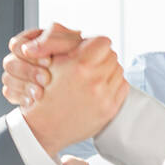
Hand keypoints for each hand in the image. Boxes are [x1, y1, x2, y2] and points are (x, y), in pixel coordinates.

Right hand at [1, 22, 83, 105]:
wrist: (86, 80)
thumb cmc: (79, 58)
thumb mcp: (71, 44)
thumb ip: (52, 39)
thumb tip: (28, 49)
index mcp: (33, 41)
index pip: (17, 45)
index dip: (28, 54)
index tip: (48, 62)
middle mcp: (22, 57)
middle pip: (10, 63)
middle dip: (28, 72)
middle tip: (46, 79)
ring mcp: (18, 74)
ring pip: (7, 78)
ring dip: (25, 86)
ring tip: (41, 93)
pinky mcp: (17, 90)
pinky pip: (8, 93)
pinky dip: (21, 97)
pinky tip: (34, 101)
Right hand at [20, 37, 127, 154]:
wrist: (42, 127)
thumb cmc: (44, 94)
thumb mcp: (50, 62)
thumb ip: (68, 45)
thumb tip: (85, 36)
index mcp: (79, 65)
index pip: (103, 42)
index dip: (95, 44)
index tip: (89, 50)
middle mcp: (94, 80)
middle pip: (112, 56)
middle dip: (101, 57)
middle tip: (90, 65)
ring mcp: (104, 96)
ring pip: (118, 70)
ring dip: (108, 71)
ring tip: (93, 78)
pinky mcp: (109, 109)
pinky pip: (122, 87)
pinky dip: (113, 85)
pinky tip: (99, 89)